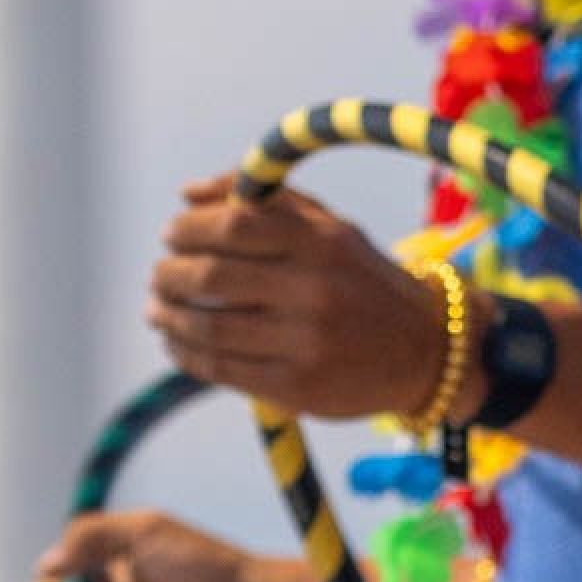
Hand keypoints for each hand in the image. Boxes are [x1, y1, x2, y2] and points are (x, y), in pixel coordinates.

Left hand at [149, 177, 447, 421]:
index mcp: (321, 242)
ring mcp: (304, 341)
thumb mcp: (330, 229)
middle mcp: (314, 289)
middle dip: (169, 274)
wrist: (424, 351)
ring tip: (157, 309)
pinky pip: (220, 368)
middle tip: (160, 274)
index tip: (173, 233)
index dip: (190, 228)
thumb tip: (189, 194)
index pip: (235, 224)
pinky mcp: (296, 387)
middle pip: (212, 276)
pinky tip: (177, 342)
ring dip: (168, 316)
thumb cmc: (361, 281)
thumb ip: (265, 201)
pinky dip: (185, 353)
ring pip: (208, 326)